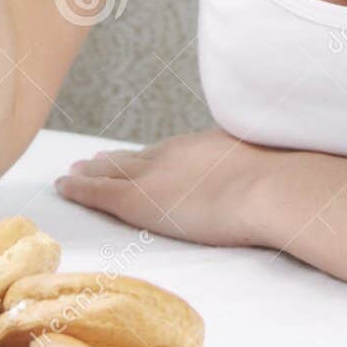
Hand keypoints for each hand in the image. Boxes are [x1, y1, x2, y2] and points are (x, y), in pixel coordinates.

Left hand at [55, 128, 270, 246]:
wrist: (270, 187)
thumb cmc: (283, 183)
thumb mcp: (269, 169)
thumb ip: (260, 175)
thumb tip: (278, 183)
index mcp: (204, 147)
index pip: (167, 152)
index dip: (147, 155)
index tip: (136, 155)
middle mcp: (174, 155)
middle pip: (136, 157)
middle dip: (114, 160)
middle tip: (93, 160)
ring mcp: (155, 175)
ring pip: (112, 170)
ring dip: (92, 171)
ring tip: (74, 171)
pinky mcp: (139, 199)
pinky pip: (99, 191)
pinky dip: (79, 188)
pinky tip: (63, 185)